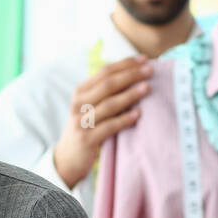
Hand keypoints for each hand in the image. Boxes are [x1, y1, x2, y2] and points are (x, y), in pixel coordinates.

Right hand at [54, 55, 152, 188]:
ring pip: (109, 104)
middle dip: (130, 75)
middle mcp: (78, 104)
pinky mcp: (87, 139)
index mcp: (80, 92)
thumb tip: (132, 73)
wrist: (68, 157)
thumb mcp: (89, 106)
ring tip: (147, 88)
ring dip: (130, 95)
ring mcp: (81, 122)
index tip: (144, 59)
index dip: (125, 64)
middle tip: (150, 71)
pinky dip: (124, 119)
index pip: (104, 72)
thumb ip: (104, 92)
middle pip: (108, 85)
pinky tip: (138, 114)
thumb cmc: (86, 127)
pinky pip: (109, 127)